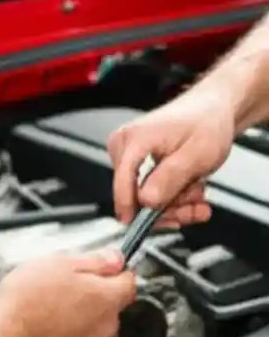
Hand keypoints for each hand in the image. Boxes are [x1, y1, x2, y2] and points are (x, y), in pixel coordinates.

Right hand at [0, 250, 136, 336]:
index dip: (114, 272)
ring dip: (77, 319)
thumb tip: (115, 258)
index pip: (128, 282)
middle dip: (91, 297)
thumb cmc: (25, 303)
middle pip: (109, 306)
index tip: (99, 269)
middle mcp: (106, 327)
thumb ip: (93, 261)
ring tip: (45, 311)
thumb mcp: (56, 265)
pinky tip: (41, 331)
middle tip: (60, 289)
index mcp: (106, 298)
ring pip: (92, 327)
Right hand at [107, 87, 234, 226]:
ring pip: (144, 195)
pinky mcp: (134, 161)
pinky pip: (148, 190)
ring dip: (174, 203)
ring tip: (197, 196)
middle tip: (195, 208)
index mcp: (135, 139)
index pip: (123, 180)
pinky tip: (188, 191)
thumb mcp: (198, 154)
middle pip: (135, 193)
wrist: (212, 111)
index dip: (130, 206)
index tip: (135, 225)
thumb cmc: (207, 123)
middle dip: (168, 206)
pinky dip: (170, 196)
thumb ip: (170, 178)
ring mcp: (128, 154)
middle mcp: (124, 145)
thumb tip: (146, 201)